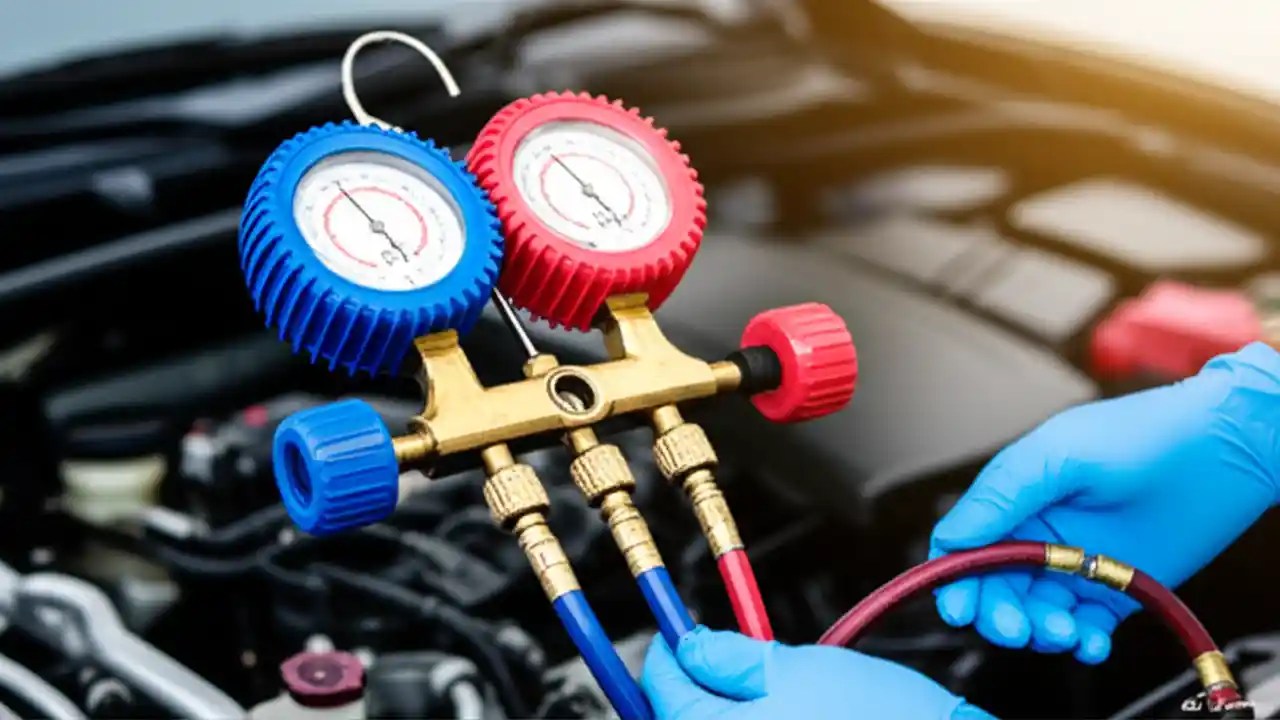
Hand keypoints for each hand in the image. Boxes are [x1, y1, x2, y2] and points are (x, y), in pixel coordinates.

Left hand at [640, 626, 993, 719]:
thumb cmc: (879, 719)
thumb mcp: (796, 665)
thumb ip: (730, 656)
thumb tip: (690, 645)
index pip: (662, 689)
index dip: (669, 651)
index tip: (679, 634)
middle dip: (690, 688)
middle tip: (715, 659)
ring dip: (719, 712)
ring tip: (755, 691)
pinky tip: (775, 718)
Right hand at [930, 342, 1279, 663]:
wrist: (1226, 447)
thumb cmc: (1143, 433)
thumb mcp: (1059, 454)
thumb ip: (1003, 494)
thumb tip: (952, 535)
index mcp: (1016, 498)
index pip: (967, 546)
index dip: (956, 579)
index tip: (961, 607)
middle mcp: (1040, 533)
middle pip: (997, 587)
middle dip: (1001, 613)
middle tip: (1019, 627)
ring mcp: (1077, 562)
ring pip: (1038, 612)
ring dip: (1042, 629)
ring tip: (1067, 629)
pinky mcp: (1116, 587)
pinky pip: (1086, 626)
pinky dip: (1083, 642)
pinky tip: (1091, 641)